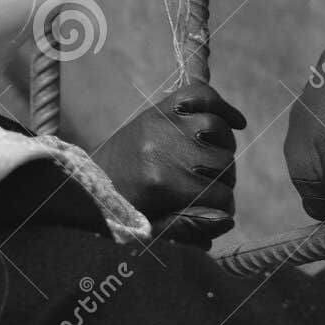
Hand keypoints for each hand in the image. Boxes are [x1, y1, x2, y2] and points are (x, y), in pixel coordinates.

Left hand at [90, 80, 246, 248]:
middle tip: (211, 187)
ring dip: (224, 147)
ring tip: (214, 161)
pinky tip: (236, 122)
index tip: (216, 210)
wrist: (88, 178)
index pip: (220, 196)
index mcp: (160, 183)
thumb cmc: (122, 209)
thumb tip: (228, 218)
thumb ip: (189, 228)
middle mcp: (161, 148)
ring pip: (218, 130)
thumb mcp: (150, 229)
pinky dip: (222, 106)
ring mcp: (160, 123)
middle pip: (223, 163)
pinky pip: (202, 95)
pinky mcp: (158, 108)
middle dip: (224, 179)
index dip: (223, 206)